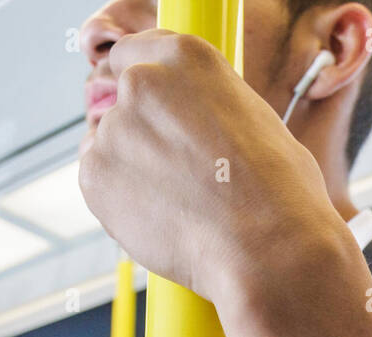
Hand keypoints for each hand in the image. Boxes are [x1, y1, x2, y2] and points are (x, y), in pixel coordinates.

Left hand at [79, 29, 337, 305]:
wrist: (267, 247)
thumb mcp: (251, 118)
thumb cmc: (277, 192)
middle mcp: (142, 82)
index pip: (134, 55)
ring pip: (107, 146)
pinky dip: (119, 201)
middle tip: (174, 171)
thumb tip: (189, 121)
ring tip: (177, 202)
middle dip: (138, 133)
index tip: (152, 114)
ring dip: (130, 169)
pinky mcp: (94, 175)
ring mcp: (113, 128)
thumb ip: (204, 107)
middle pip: (119, 102)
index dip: (144, 91)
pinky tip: (162, 217)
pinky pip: (97, 183)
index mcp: (186, 56)